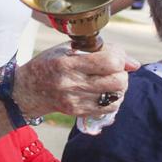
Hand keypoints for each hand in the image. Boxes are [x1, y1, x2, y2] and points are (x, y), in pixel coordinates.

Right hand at [13, 42, 138, 119]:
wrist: (27, 90)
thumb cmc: (50, 63)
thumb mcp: (69, 49)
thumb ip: (102, 51)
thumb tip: (134, 64)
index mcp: (68, 63)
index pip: (110, 61)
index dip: (120, 57)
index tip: (115, 56)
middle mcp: (71, 84)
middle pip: (118, 81)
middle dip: (122, 73)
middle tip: (113, 70)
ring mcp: (75, 101)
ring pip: (116, 96)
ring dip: (119, 88)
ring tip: (109, 81)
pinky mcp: (78, 113)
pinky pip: (109, 109)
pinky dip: (113, 100)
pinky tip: (104, 92)